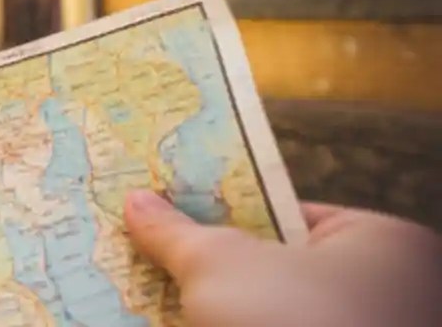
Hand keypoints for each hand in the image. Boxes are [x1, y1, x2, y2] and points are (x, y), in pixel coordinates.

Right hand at [124, 190, 441, 326]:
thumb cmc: (288, 321)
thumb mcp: (217, 264)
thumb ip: (176, 232)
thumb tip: (138, 204)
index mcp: (379, 246)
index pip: (285, 210)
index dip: (221, 206)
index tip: (169, 206)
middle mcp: (380, 294)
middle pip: (271, 264)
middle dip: (208, 261)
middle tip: (152, 247)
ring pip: (262, 310)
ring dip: (210, 305)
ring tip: (148, 289)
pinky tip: (173, 321)